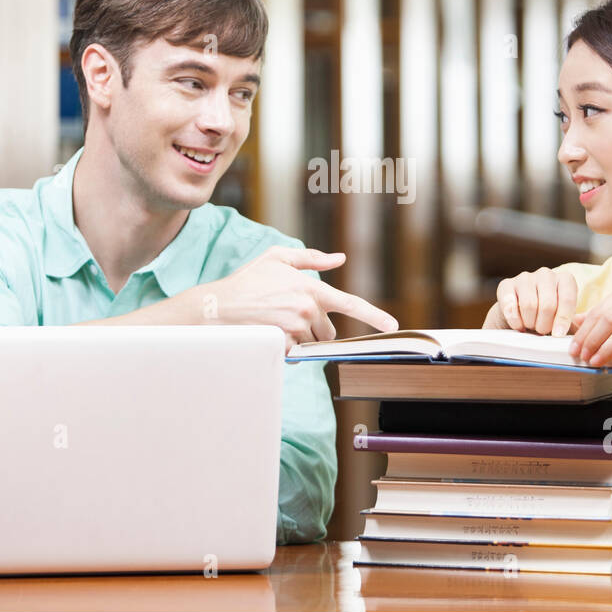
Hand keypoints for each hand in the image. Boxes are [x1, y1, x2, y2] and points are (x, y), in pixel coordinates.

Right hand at [179, 246, 398, 351]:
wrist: (218, 306)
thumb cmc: (247, 280)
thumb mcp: (277, 258)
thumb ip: (311, 258)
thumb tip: (339, 258)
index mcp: (311, 287)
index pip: (351, 303)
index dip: (375, 316)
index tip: (393, 326)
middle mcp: (307, 309)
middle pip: (329, 331)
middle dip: (316, 328)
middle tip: (289, 316)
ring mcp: (296, 329)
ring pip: (313, 343)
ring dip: (301, 338)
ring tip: (276, 323)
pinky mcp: (283, 345)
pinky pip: (296, 354)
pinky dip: (288, 348)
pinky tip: (271, 333)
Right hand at [483, 267, 577, 335]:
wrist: (521, 314)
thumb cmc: (548, 317)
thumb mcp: (564, 319)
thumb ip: (575, 325)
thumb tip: (582, 332)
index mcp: (565, 280)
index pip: (567, 298)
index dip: (563, 319)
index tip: (558, 334)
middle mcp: (546, 274)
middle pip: (548, 304)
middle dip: (545, 324)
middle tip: (543, 331)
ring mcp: (525, 277)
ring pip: (529, 305)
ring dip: (530, 323)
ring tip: (531, 326)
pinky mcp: (506, 284)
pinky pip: (510, 306)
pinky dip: (515, 320)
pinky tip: (518, 325)